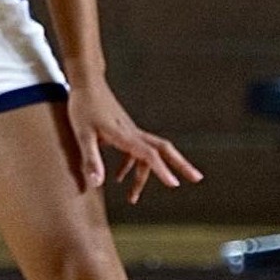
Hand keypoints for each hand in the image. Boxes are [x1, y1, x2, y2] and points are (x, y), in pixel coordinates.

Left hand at [66, 77, 202, 203]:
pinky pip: (133, 150)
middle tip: (197, 178)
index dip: (162, 170)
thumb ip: (90, 158)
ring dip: (144, 175)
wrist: (86, 81)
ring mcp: (129, 130)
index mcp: (125, 135)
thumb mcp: (82, 134)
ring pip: (148, 152)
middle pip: (163, 149)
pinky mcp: (123, 129)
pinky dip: (129, 165)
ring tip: (133, 198)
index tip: (175, 184)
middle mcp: (132, 132)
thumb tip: (97, 184)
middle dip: (180, 164)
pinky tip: (119, 177)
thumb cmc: (83, 106)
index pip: (149, 154)